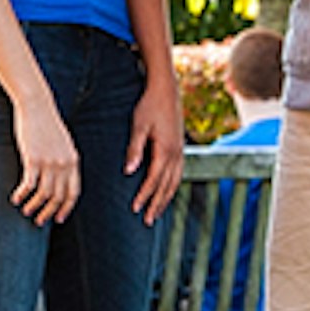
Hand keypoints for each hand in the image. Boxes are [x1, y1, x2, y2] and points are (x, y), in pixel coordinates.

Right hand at [10, 96, 81, 224]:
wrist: (37, 105)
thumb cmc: (47, 123)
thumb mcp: (63, 143)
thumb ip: (64, 160)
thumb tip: (60, 178)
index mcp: (73, 161)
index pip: (73, 192)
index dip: (66, 208)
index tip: (58, 218)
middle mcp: (64, 164)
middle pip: (58, 197)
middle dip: (48, 212)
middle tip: (39, 221)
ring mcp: (49, 162)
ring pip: (43, 194)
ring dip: (34, 206)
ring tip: (25, 211)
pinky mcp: (33, 159)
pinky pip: (28, 185)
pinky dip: (22, 195)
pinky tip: (15, 198)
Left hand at [127, 88, 186, 223]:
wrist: (166, 89)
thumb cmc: (149, 106)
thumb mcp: (138, 125)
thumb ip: (134, 148)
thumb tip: (129, 171)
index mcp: (165, 150)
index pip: (154, 179)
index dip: (145, 195)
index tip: (135, 209)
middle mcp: (176, 154)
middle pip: (166, 186)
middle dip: (156, 204)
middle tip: (147, 221)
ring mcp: (180, 151)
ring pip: (174, 182)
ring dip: (165, 199)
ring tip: (156, 213)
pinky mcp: (180, 147)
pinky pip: (178, 173)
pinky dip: (172, 187)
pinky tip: (166, 192)